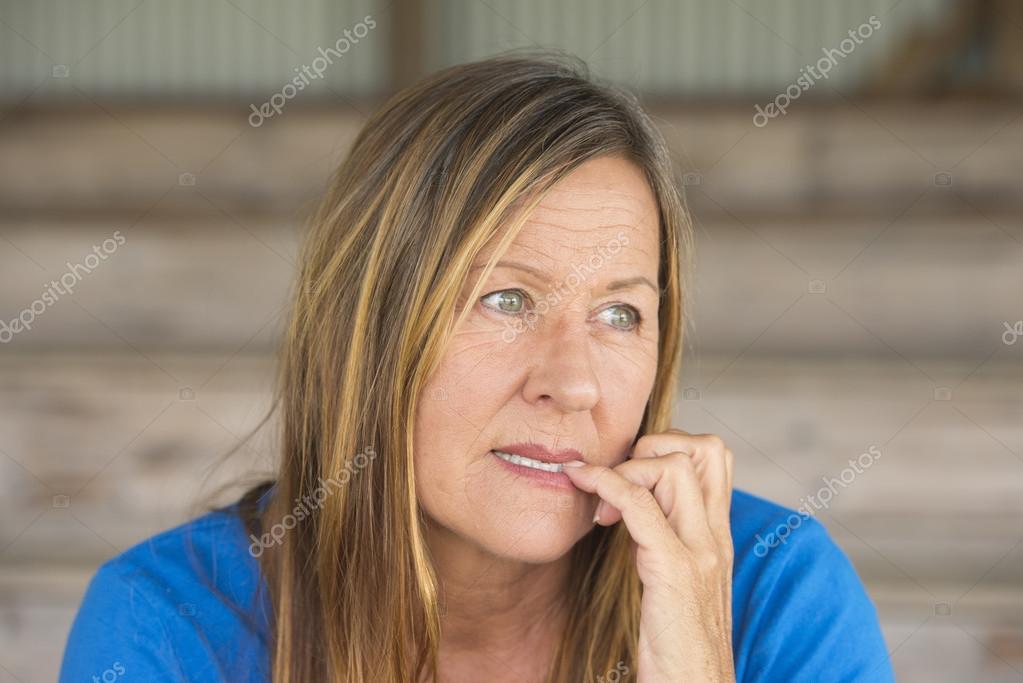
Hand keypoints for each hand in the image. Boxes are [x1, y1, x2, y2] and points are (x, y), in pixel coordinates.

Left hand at [563, 430, 735, 681]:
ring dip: (627, 469)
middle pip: (704, 448)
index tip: (631, 478)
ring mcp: (699, 553)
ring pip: (673, 467)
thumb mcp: (677, 583)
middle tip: (618, 481)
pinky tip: (582, 485)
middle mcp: (716, 538)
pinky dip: (605, 484)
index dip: (669, 447)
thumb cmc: (678, 647)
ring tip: (602, 505)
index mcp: (718, 538)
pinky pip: (639, 506)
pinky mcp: (674, 573)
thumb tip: (626, 509)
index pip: (714, 456)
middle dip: (651, 446)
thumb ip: (661, 542)